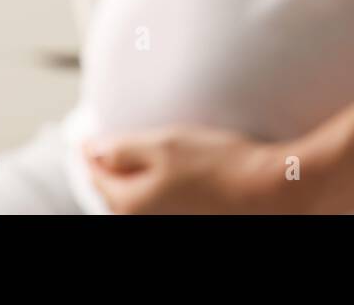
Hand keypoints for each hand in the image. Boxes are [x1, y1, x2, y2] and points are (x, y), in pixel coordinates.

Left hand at [85, 126, 305, 214]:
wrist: (265, 188)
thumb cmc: (218, 164)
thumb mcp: (165, 145)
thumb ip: (123, 148)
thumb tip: (93, 149)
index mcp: (129, 202)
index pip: (95, 173)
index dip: (91, 150)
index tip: (88, 134)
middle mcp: (143, 219)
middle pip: (114, 189)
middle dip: (110, 166)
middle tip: (109, 144)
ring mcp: (166, 220)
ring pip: (137, 197)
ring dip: (134, 176)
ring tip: (138, 154)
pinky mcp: (188, 216)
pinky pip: (159, 202)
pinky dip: (155, 186)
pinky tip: (169, 172)